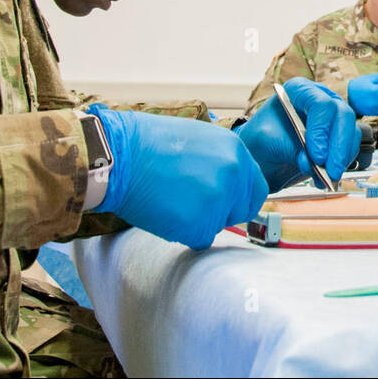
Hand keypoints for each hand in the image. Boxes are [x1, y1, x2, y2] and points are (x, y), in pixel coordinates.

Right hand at [89, 105, 267, 248]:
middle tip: (192, 202)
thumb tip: (233, 182)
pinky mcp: (199, 223)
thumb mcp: (201, 139)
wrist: (120, 155)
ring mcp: (218, 200)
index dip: (240, 199)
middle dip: (222, 212)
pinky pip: (200, 239)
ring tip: (173, 199)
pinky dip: (184, 233)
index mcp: (237, 152)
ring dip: (199, 221)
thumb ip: (223, 161)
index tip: (228, 203)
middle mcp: (234, 175)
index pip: (257, 189)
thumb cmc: (150, 144)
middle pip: (242, 211)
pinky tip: (166, 212)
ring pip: (219, 226)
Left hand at [237, 77, 359, 189]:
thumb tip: (314, 161)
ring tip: (326, 178)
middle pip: (343, 116)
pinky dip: (342, 165)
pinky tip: (326, 178)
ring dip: (342, 159)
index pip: (321, 104)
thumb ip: (292, 148)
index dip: (322, 130)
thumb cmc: (259, 142)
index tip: (316, 155)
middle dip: (338, 147)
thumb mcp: (267, 140)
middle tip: (331, 171)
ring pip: (351, 133)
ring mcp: (332, 118)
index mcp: (300, 91)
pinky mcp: (338, 137)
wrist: (262, 157)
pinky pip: (351, 148)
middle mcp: (321, 99)